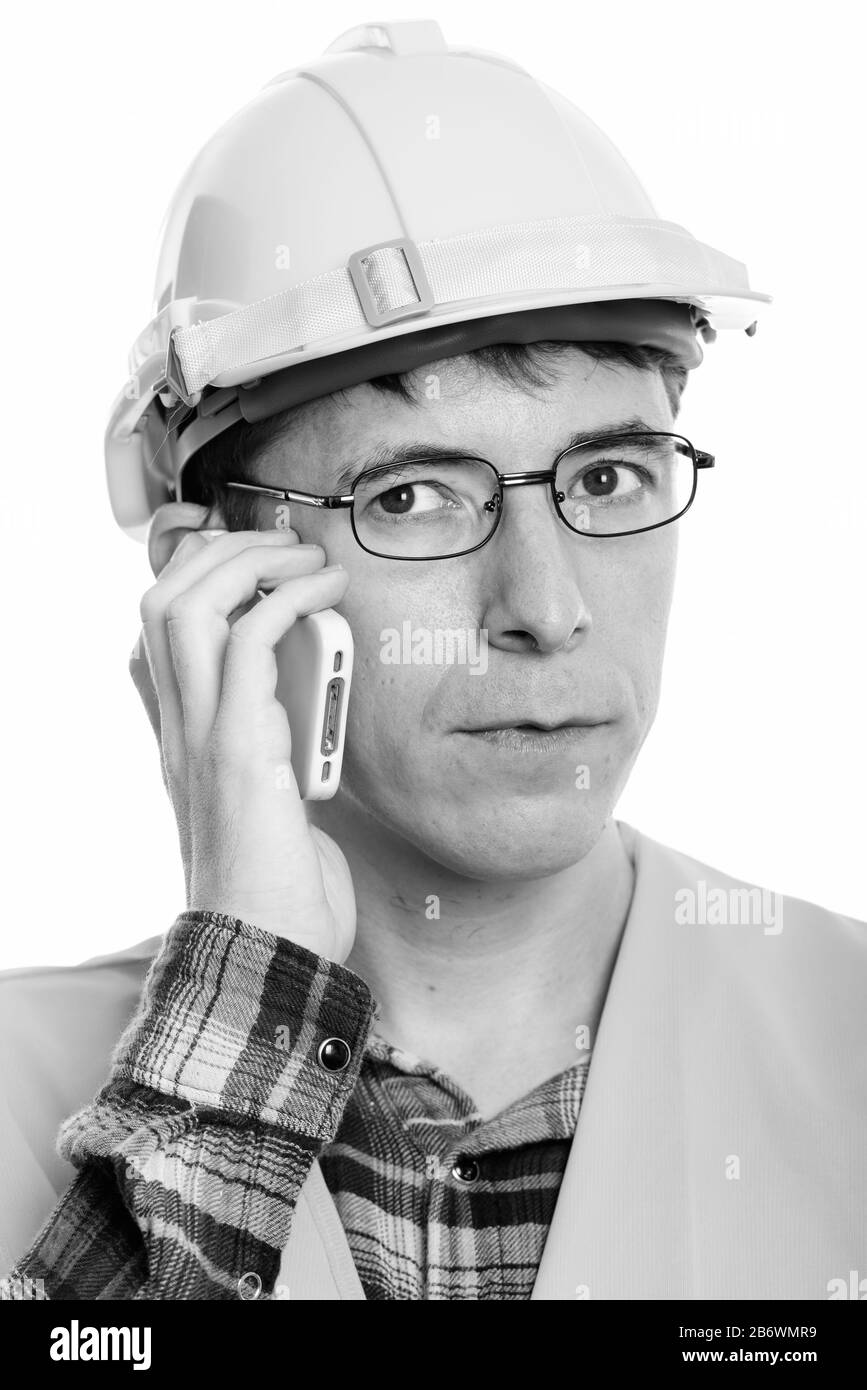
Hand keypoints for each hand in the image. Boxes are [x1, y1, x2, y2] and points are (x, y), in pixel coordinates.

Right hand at [130, 527, 355, 964]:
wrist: (268, 958)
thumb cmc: (280, 894)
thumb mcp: (277, 804)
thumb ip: (281, 751)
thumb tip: (317, 705)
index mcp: (185, 740)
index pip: (155, 635)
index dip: (196, 579)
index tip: (258, 562)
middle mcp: (180, 732)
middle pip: (159, 600)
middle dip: (220, 551)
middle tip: (283, 547)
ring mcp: (202, 739)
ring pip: (186, 606)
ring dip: (250, 562)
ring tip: (306, 559)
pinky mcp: (240, 751)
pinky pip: (250, 643)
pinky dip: (289, 601)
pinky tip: (328, 596)